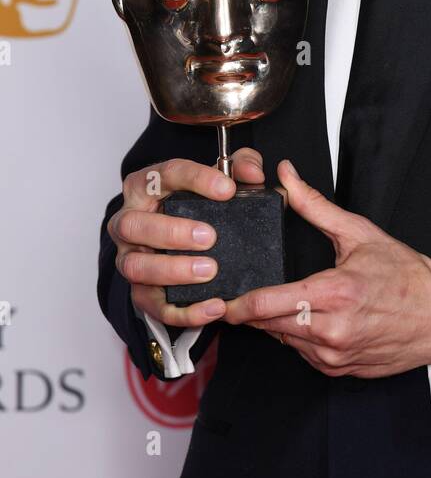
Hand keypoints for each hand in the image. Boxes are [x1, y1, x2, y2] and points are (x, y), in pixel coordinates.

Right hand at [108, 147, 265, 328]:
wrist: (181, 241)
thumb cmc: (197, 205)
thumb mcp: (218, 179)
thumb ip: (239, 166)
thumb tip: (254, 173)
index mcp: (145, 186)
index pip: (164, 174)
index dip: (196, 179)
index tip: (228, 189)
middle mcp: (129, 221)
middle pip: (133, 224)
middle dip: (171, 232)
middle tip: (209, 237)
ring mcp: (131, 258)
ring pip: (135, 266)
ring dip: (172, 270)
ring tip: (209, 271)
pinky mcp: (141, 292)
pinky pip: (154, 306)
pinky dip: (184, 311)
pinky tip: (214, 306)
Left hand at [222, 159, 430, 377]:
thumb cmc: (406, 276)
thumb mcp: (360, 234)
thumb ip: (315, 206)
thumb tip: (287, 178)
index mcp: (333, 294)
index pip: (267, 304)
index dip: (236, 304)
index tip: (220, 300)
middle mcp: (331, 330)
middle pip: (267, 325)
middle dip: (250, 313)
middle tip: (238, 299)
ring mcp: (334, 354)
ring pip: (283, 341)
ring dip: (275, 324)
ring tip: (281, 303)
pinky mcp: (338, 369)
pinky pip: (302, 354)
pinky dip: (298, 337)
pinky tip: (309, 320)